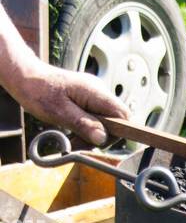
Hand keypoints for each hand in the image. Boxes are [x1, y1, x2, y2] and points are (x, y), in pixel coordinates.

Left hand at [15, 62, 130, 145]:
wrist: (25, 77)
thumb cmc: (38, 91)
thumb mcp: (59, 111)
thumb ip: (83, 124)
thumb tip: (103, 138)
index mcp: (94, 92)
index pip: (123, 114)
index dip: (118, 132)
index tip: (99, 142)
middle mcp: (98, 91)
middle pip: (116, 120)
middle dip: (101, 137)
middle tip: (79, 144)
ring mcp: (94, 95)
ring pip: (105, 122)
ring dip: (91, 135)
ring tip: (72, 139)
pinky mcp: (87, 100)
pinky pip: (95, 118)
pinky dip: (86, 129)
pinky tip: (72, 131)